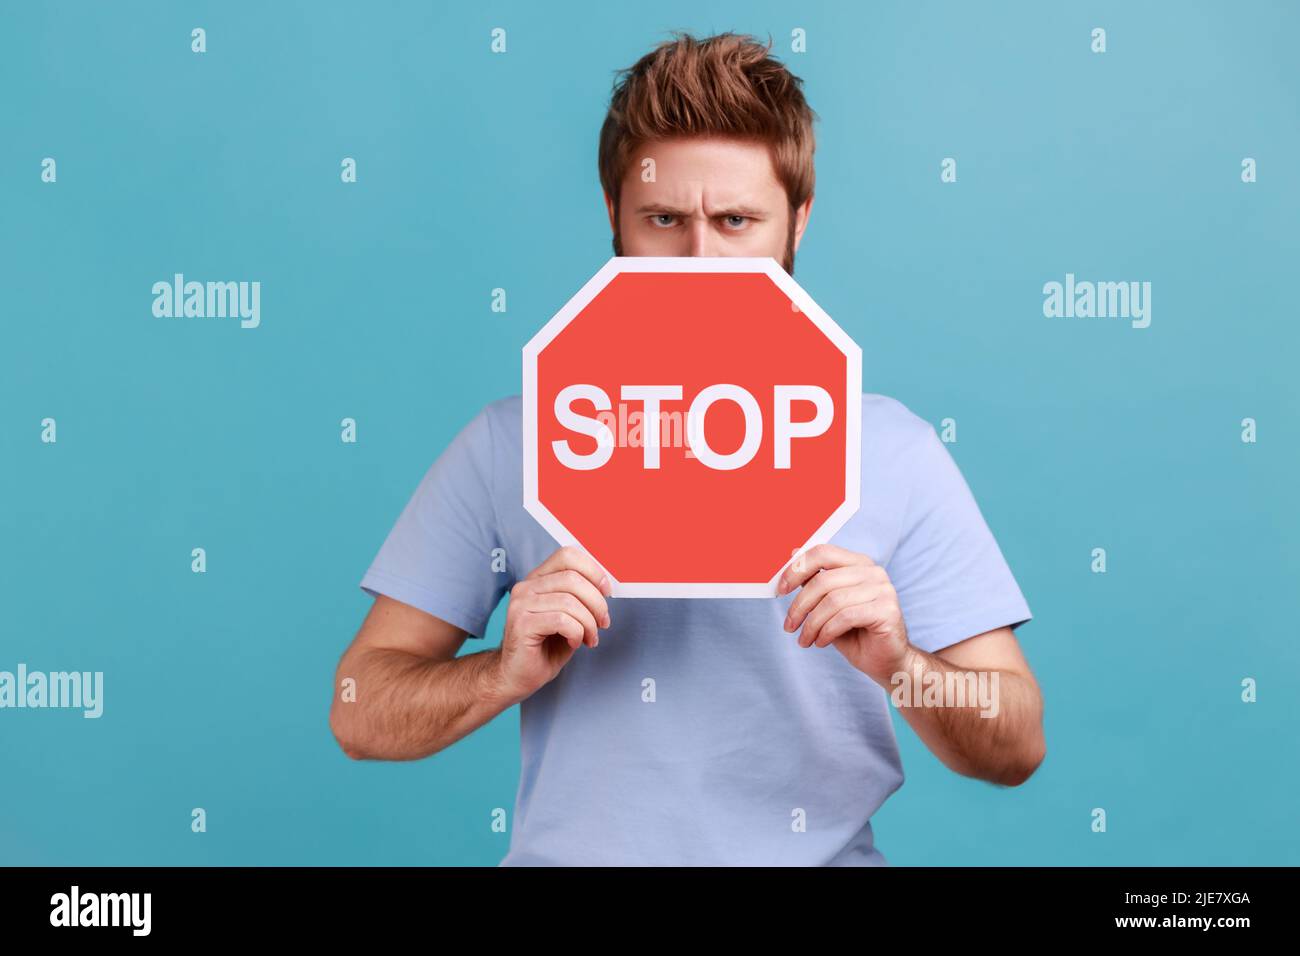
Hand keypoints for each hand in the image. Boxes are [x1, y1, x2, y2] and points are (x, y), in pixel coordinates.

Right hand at [496, 546, 612, 702]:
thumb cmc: (545, 647)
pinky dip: (577, 633)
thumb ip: (581, 597)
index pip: (567, 555)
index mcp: (538, 579)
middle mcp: (526, 587)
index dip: (593, 570)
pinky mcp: (522, 623)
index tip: (606, 591)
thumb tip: (606, 586)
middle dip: (596, 602)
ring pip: (570, 601)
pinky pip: (562, 620)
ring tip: (590, 638)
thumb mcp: (569, 616)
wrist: (517, 676)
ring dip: (589, 623)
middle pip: (573, 578)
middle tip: (602, 623)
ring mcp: (521, 604)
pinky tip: (574, 642)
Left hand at [778, 543, 910, 685]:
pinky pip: (846, 617)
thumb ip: (814, 582)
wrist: (886, 661)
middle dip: (800, 605)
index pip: (822, 552)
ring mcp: (884, 589)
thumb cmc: (856, 634)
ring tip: (805, 640)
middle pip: (824, 580)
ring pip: (833, 601)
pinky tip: (821, 642)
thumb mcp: (827, 606)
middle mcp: (873, 571)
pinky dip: (827, 631)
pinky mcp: (887, 610)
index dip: (797, 569)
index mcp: (858, 563)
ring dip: (812, 624)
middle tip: (789, 626)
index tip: (780, 589)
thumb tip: (792, 555)